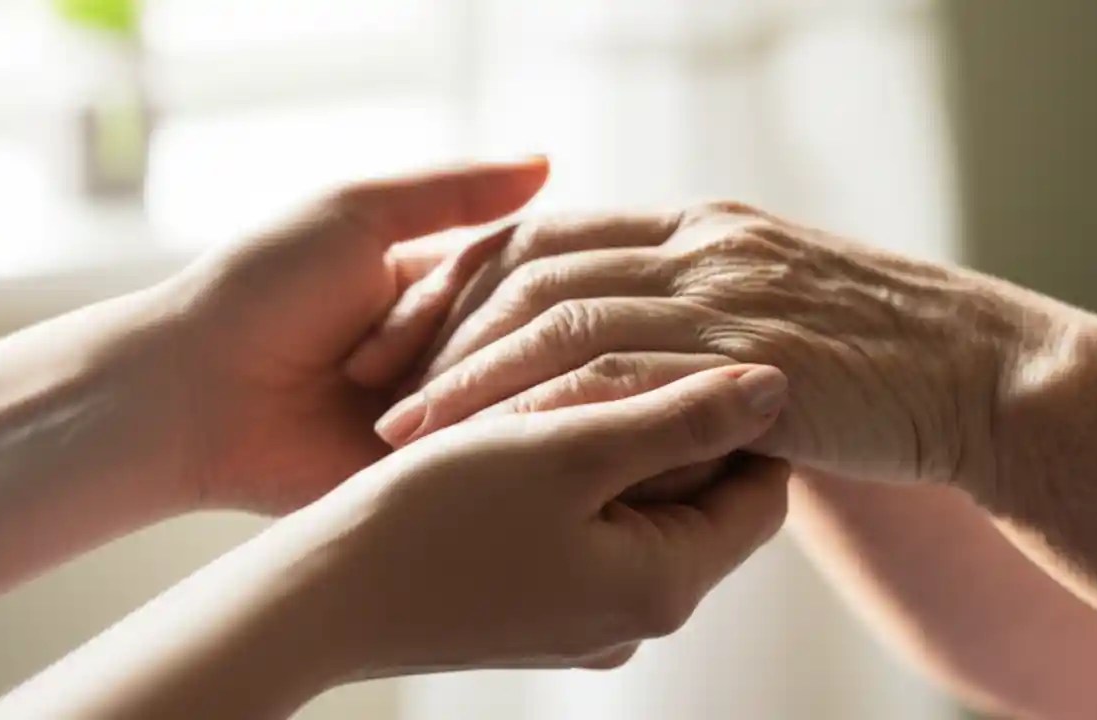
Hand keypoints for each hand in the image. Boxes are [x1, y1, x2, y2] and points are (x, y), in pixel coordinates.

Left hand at [150, 159, 547, 512]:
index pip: (514, 280)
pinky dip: (466, 446)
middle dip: (467, 348)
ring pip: (506, 403)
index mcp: (429, 291)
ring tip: (394, 396)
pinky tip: (442, 436)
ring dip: (469, 397)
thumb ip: (454, 192)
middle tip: (374, 360)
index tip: (424, 297)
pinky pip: (477, 463)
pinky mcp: (417, 476)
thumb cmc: (260, 291)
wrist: (190, 395)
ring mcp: (433, 417)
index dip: (489, 285)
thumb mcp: (356, 213)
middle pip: (516, 343)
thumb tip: (549, 161)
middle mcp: (440, 353)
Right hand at [294, 365, 789, 680]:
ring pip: (638, 509)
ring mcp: (583, 619)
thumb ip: (679, 417)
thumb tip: (778, 385)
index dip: (750, 419)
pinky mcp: (536, 609)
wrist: (318, 594)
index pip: (762, 493)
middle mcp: (634, 616)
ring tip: (572, 384)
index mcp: (663, 585)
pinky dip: (574, 477)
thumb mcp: (568, 450)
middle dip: (676, 426)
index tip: (715, 353)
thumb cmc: (436, 516)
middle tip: (636, 353)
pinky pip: (586, 529)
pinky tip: (530, 432)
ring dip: (618, 445)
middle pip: (701, 502)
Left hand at [368, 202, 1038, 485]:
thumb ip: (689, 315)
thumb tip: (614, 351)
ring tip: (400, 422)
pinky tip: (492, 445)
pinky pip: (619, 372)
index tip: (397, 332)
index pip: (541, 237)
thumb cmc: (870, 359)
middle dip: (437, 320)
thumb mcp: (765, 313)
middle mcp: (695, 243)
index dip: (458, 280)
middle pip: (529, 266)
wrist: (977, 374)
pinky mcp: (743, 353)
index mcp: (691, 226)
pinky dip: (544, 405)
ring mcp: (720, 291)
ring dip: (469, 371)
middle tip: (369, 374)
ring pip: (558, 316)